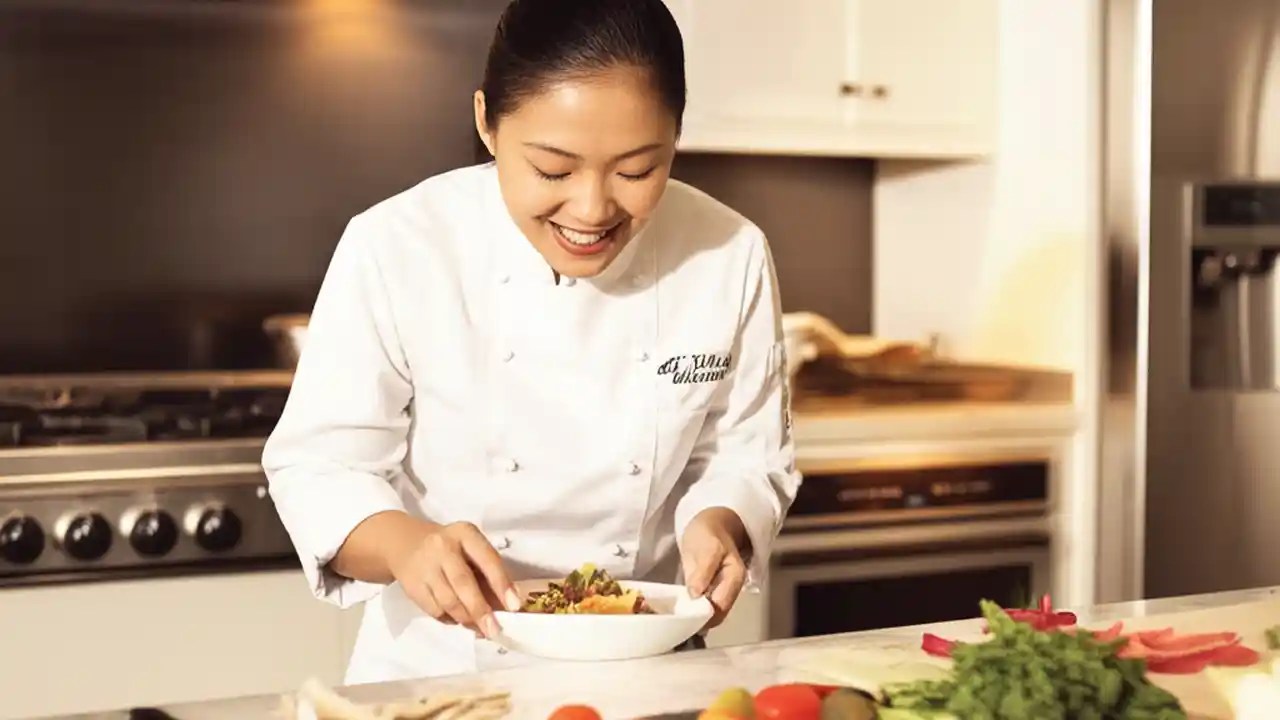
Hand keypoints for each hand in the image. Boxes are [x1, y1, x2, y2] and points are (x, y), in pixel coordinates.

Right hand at [385, 520, 520, 638]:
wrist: (407, 544)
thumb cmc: (451, 549)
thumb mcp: (471, 549)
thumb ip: (488, 574)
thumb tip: (506, 608)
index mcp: (466, 534)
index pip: (487, 559)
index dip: (501, 583)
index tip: (514, 606)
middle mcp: (443, 547)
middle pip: (463, 583)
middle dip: (481, 610)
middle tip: (495, 630)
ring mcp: (425, 567)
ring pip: (448, 602)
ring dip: (467, 619)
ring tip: (480, 628)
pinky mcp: (412, 586)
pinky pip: (435, 610)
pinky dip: (450, 619)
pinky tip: (457, 619)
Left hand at [680, 507, 749, 628]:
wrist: (710, 525)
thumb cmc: (708, 533)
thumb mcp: (706, 547)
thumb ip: (702, 571)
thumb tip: (696, 595)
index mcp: (735, 577)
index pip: (720, 607)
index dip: (703, 616)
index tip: (684, 618)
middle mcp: (732, 589)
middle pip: (717, 615)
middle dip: (698, 620)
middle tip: (676, 620)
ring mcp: (722, 592)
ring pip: (710, 614)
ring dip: (694, 617)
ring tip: (676, 616)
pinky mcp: (711, 592)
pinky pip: (703, 608)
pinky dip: (693, 611)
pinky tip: (681, 610)